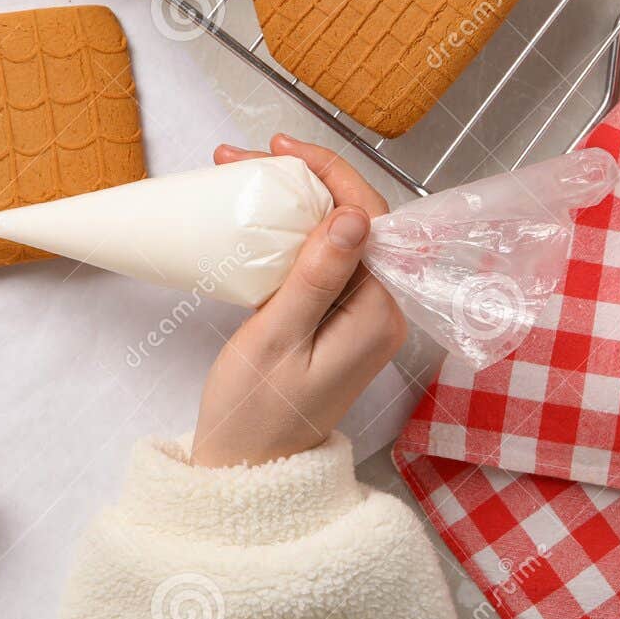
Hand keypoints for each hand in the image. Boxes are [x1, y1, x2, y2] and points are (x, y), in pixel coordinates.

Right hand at [191, 134, 405, 467]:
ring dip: (293, 200)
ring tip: (238, 174)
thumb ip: (317, 277)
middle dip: (304, 179)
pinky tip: (258, 216)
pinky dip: (290, 231)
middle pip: (354, 220)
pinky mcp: (337, 321)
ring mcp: (361, 315)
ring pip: (335, 235)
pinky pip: (323, 259)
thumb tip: (354, 215)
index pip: (369, 217)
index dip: (329, 172)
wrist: (248, 470)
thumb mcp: (278, 338)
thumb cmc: (255, 412)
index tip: (280, 148)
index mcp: (378, 312)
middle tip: (240, 158)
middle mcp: (381, 309)